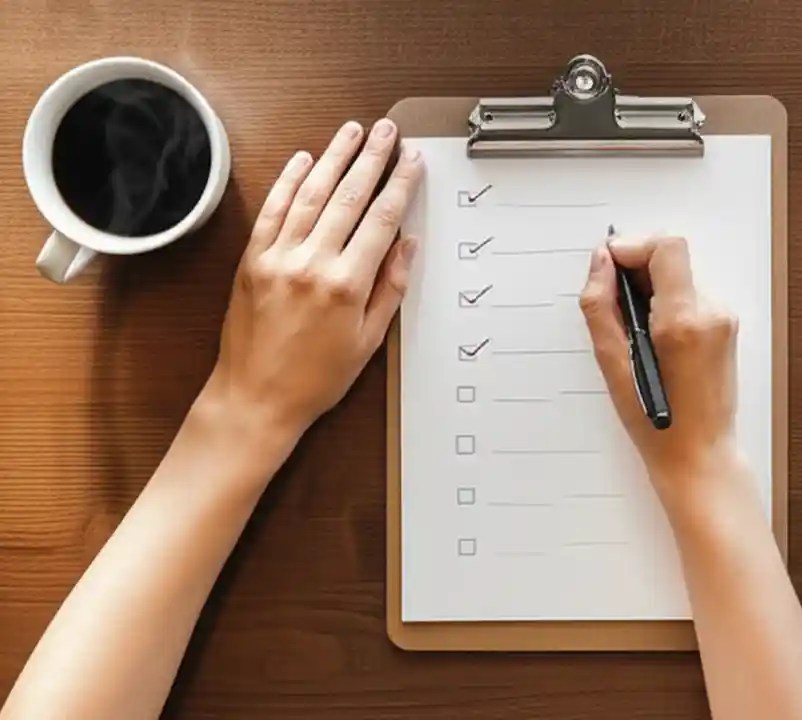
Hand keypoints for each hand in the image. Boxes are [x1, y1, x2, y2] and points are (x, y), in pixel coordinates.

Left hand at [203, 119, 423, 438]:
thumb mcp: (368, 340)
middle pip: (348, 197)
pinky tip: (303, 160)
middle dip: (371, 158)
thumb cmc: (316, 379)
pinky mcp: (252, 260)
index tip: (412, 161)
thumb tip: (406, 244)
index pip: (380, 220)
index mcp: (346, 285)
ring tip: (352, 131)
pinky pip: (272, 210)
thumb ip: (389, 287)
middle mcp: (311, 263)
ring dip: (333, 157)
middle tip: (387, 131)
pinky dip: (288, 181)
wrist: (255, 398)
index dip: (399, 185)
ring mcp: (277, 258)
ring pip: (311, 194)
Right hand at [579, 235, 741, 494]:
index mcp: (684, 320)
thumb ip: (601, 306)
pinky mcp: (727, 328)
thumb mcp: (613, 365)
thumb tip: (600, 263)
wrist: (700, 455)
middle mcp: (711, 313)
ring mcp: (724, 320)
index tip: (609, 265)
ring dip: (652, 292)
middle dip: (638, 271)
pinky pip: (691, 297)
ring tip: (635, 333)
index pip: (666, 248)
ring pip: (680, 277)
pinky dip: (668, 306)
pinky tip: (655, 341)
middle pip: (672, 260)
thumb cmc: (657, 424)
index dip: (633, 248)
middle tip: (616, 305)